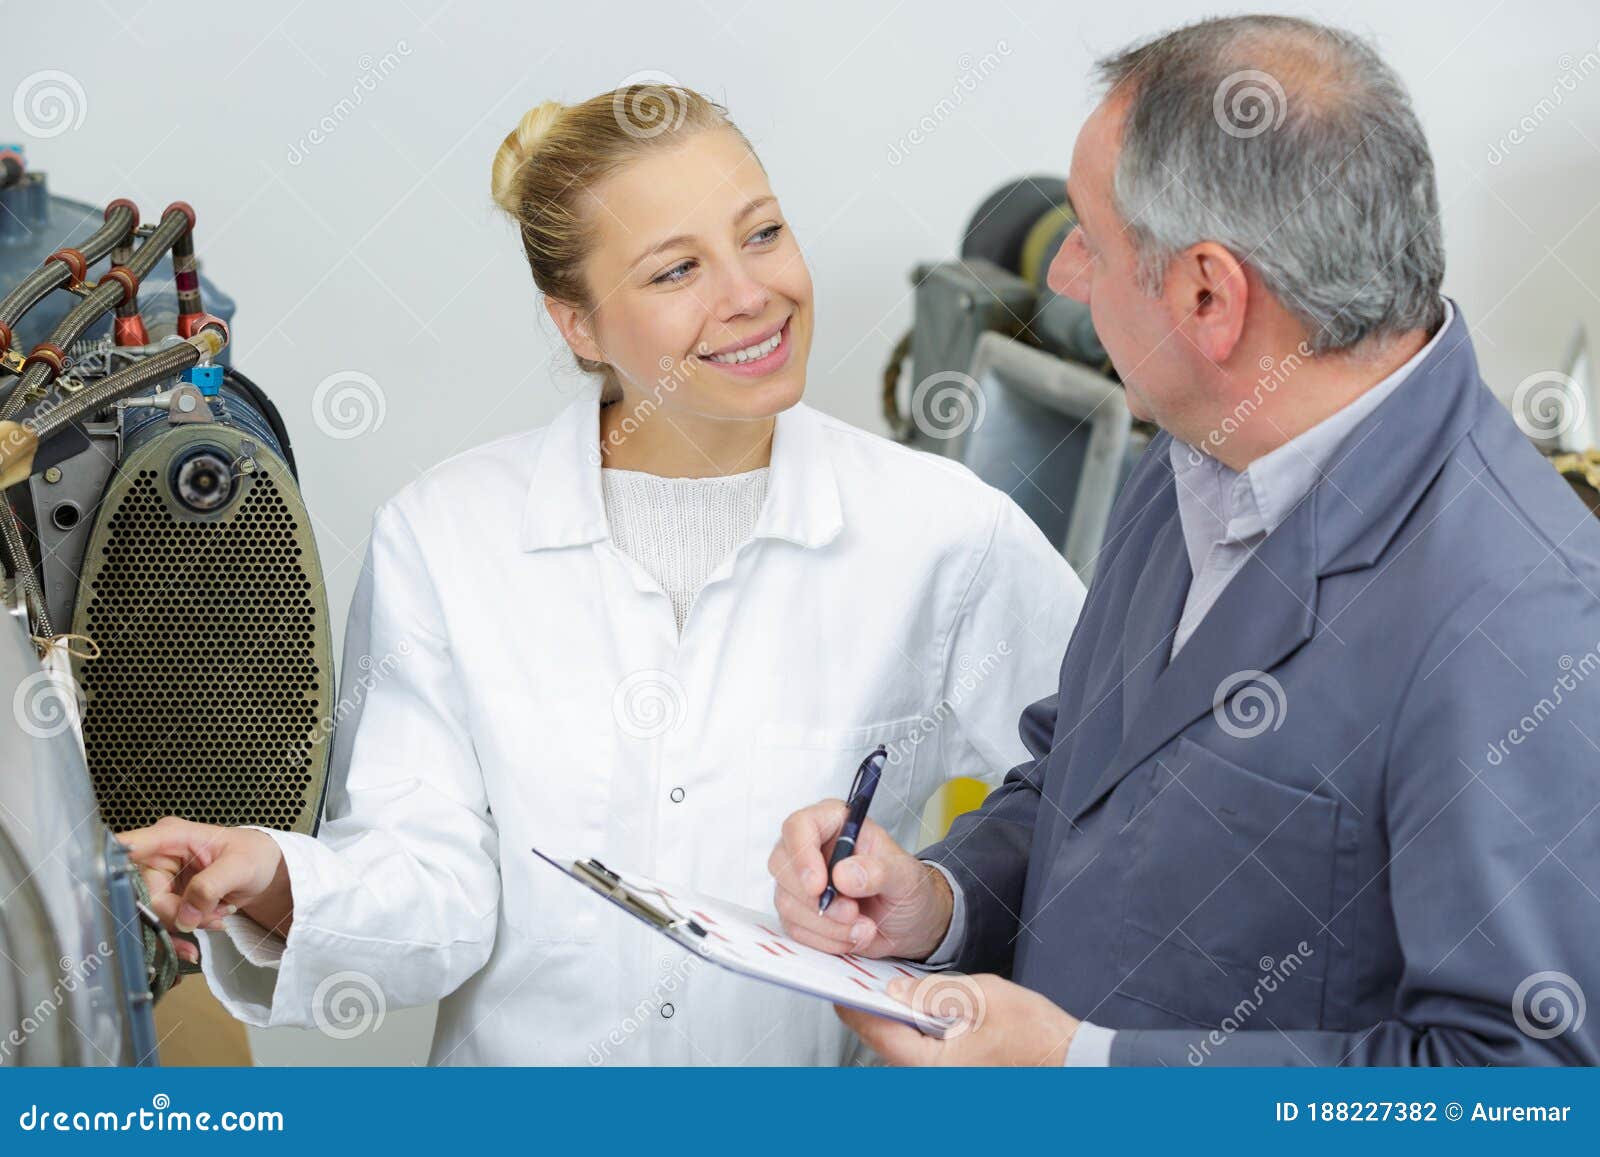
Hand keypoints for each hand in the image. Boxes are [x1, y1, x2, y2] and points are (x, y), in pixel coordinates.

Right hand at [116, 817, 292, 965]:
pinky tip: (208, 928)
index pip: (129, 846)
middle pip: (141, 894)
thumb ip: (210, 887)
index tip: (111, 888)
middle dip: (174, 914)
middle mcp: (158, 856)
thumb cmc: (253, 856)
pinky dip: (183, 933)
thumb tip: (185, 916)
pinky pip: (162, 922)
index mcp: (171, 836)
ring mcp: (160, 879)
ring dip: (185, 924)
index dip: (111, 865)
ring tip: (219, 916)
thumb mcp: (240, 866)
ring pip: (152, 914)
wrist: (263, 870)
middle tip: (211, 917)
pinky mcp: (165, 898)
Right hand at [768, 799, 953, 960]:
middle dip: (816, 899)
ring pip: (787, 901)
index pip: (799, 826)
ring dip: (826, 924)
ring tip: (864, 927)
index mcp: (835, 823)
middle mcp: (812, 848)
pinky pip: (795, 928)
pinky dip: (825, 940)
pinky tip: (852, 936)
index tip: (820, 886)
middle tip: (852, 913)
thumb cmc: (908, 888)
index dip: (803, 855)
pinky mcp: (799, 911)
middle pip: (782, 864)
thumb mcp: (905, 876)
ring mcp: (801, 880)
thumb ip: (879, 871)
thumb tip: (843, 874)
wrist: (910, 923)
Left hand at [837, 973, 1079, 1064]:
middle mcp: (934, 1080)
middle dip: (875, 1011)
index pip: (879, 1035)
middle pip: (888, 1043)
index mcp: (934, 1066)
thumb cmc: (1035, 1037)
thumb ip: (931, 994)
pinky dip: (917, 1031)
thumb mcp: (981, 998)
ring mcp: (945, 1081)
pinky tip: (920, 1009)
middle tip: (861, 981)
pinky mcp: (956, 1076)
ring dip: (897, 1021)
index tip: (838, 987)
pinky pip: (925, 1053)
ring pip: (905, 1048)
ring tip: (889, 989)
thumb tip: (894, 991)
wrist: (1070, 1062)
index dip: (855, 1007)